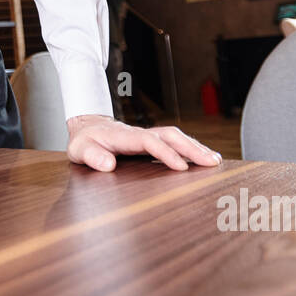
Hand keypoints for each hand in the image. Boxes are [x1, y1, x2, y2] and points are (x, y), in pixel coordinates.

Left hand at [66, 114, 221, 171]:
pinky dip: (191, 148)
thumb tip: (108, 165)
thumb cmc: (84, 142)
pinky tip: (204, 158)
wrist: (88, 128)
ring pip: (175, 137)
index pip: (149, 142)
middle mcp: (140, 134)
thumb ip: (92, 156)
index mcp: (124, 137)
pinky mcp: (151, 141)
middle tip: (212, 163)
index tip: (181, 167)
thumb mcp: (80, 150)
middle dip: (192, 148)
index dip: (165, 153)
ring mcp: (147, 136)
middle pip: (170, 136)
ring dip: (196, 147)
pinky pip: (174, 142)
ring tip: (215, 161)